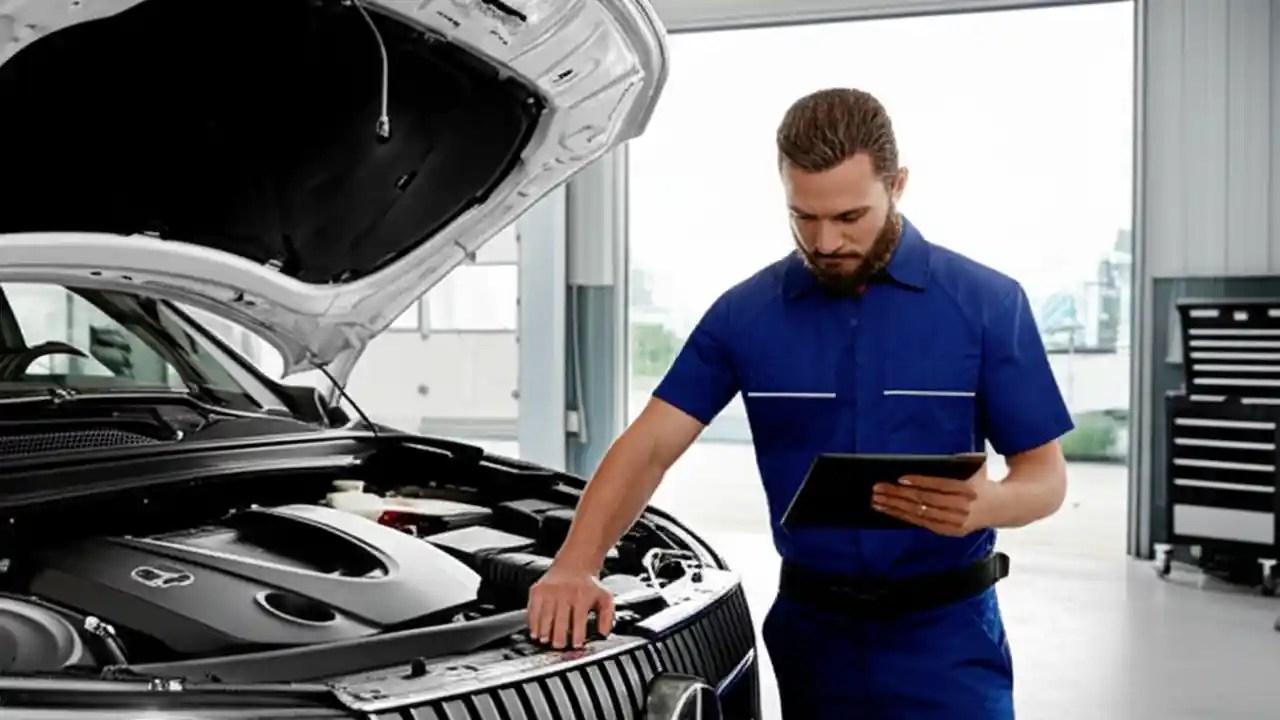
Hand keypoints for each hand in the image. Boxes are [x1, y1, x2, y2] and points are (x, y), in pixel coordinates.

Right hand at [527, 559, 614, 649]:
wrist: (574, 564)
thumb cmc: (588, 585)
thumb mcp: (604, 597)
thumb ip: (607, 617)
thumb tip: (604, 633)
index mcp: (581, 596)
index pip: (578, 620)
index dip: (577, 635)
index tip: (576, 645)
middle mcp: (564, 592)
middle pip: (559, 620)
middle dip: (559, 637)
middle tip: (559, 647)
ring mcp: (549, 591)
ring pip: (544, 617)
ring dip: (544, 632)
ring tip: (546, 641)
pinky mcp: (537, 590)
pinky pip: (532, 610)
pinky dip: (533, 623)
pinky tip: (535, 632)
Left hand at [871, 467, 996, 535]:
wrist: (1004, 507)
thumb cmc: (982, 481)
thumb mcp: (975, 467)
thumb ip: (956, 462)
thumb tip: (927, 458)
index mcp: (969, 489)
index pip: (938, 485)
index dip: (918, 482)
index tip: (899, 478)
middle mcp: (962, 508)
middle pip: (925, 501)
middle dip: (898, 495)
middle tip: (877, 489)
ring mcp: (956, 522)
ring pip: (920, 514)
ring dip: (896, 508)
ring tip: (877, 501)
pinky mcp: (951, 531)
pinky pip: (923, 524)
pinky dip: (905, 517)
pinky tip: (890, 511)